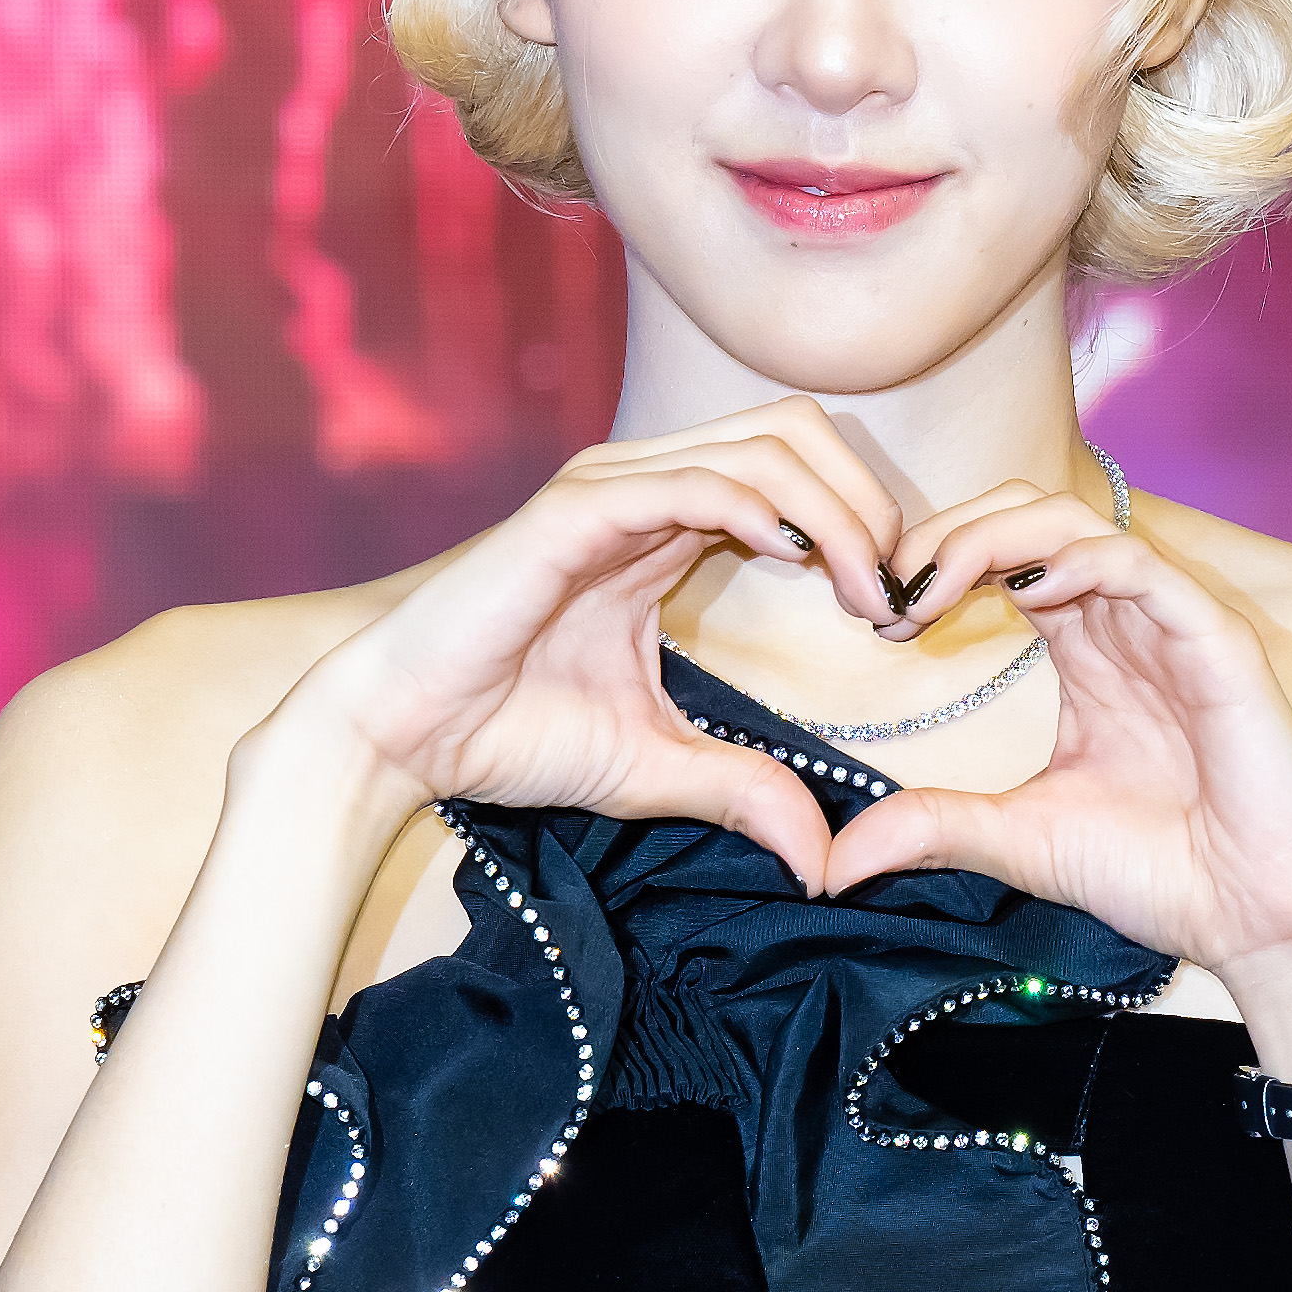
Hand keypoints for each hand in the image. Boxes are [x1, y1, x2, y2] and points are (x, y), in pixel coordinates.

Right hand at [282, 398, 904, 894]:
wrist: (399, 736)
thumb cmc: (507, 733)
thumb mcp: (655, 768)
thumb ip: (740, 790)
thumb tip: (821, 860)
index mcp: (665, 526)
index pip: (795, 472)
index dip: (862, 524)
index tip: (892, 613)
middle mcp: (645, 487)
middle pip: (798, 432)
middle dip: (868, 501)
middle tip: (892, 594)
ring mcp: (610, 489)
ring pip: (763, 443)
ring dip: (835, 507)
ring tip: (861, 584)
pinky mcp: (575, 511)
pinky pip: (692, 480)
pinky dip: (759, 505)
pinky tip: (793, 555)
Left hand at [824, 484, 1291, 995]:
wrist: (1260, 925)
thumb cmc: (1161, 875)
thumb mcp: (1021, 840)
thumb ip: (935, 827)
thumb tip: (832, 862)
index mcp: (1086, 646)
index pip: (1001, 556)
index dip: (932, 564)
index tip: (877, 617)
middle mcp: (1127, 619)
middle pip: (1030, 515)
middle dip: (947, 534)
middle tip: (889, 589)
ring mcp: (1173, 623)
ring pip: (1078, 520)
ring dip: (993, 535)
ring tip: (934, 585)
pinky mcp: (1218, 643)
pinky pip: (1142, 565)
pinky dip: (1077, 559)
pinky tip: (1024, 590)